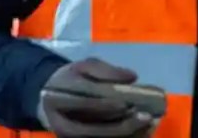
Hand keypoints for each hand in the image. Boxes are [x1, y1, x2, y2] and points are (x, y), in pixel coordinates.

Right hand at [37, 58, 160, 136]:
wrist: (48, 99)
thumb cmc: (71, 79)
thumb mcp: (84, 66)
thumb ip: (106, 70)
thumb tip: (132, 77)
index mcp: (57, 99)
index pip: (83, 103)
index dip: (105, 105)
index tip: (127, 104)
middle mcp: (60, 123)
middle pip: (91, 129)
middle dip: (121, 125)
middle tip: (146, 117)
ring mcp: (69, 137)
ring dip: (125, 135)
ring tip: (148, 125)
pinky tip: (143, 132)